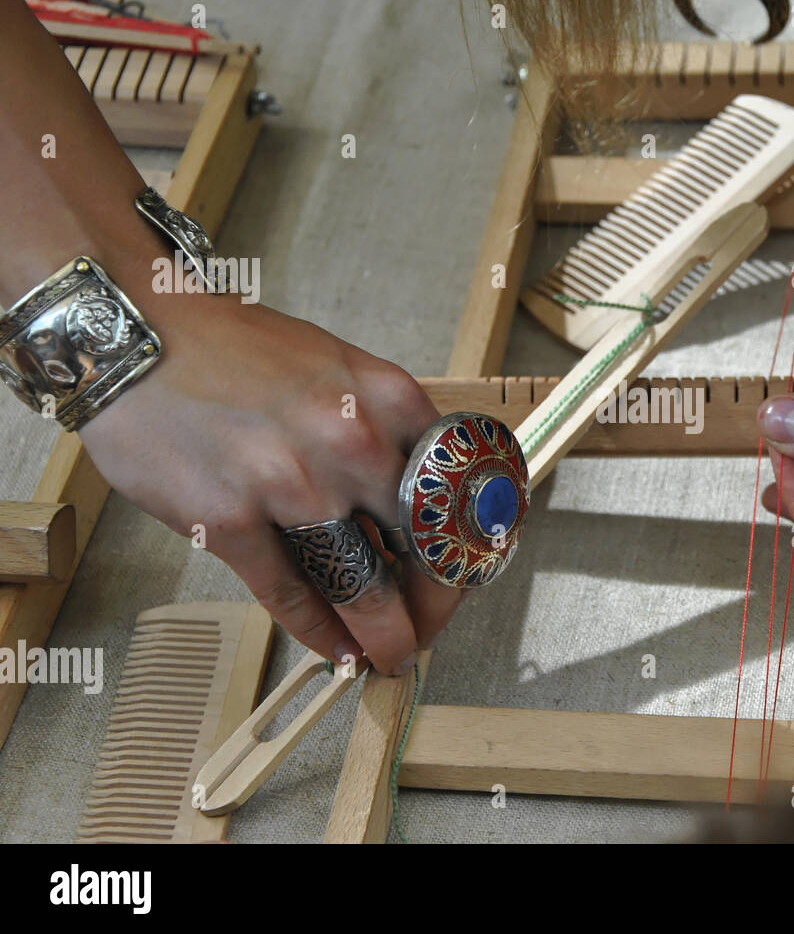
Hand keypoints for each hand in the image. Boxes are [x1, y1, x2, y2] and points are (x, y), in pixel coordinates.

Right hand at [77, 255, 456, 674]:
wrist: (133, 334)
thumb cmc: (235, 349)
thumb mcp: (337, 366)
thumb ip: (383, 425)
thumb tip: (418, 496)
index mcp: (388, 397)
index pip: (457, 492)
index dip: (464, 546)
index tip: (461, 574)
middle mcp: (350, 441)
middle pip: (421, 547)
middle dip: (433, 603)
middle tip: (429, 629)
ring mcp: (290, 485)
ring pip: (362, 586)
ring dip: (384, 634)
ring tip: (391, 655)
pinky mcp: (229, 522)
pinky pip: (290, 596)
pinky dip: (321, 632)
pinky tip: (338, 649)